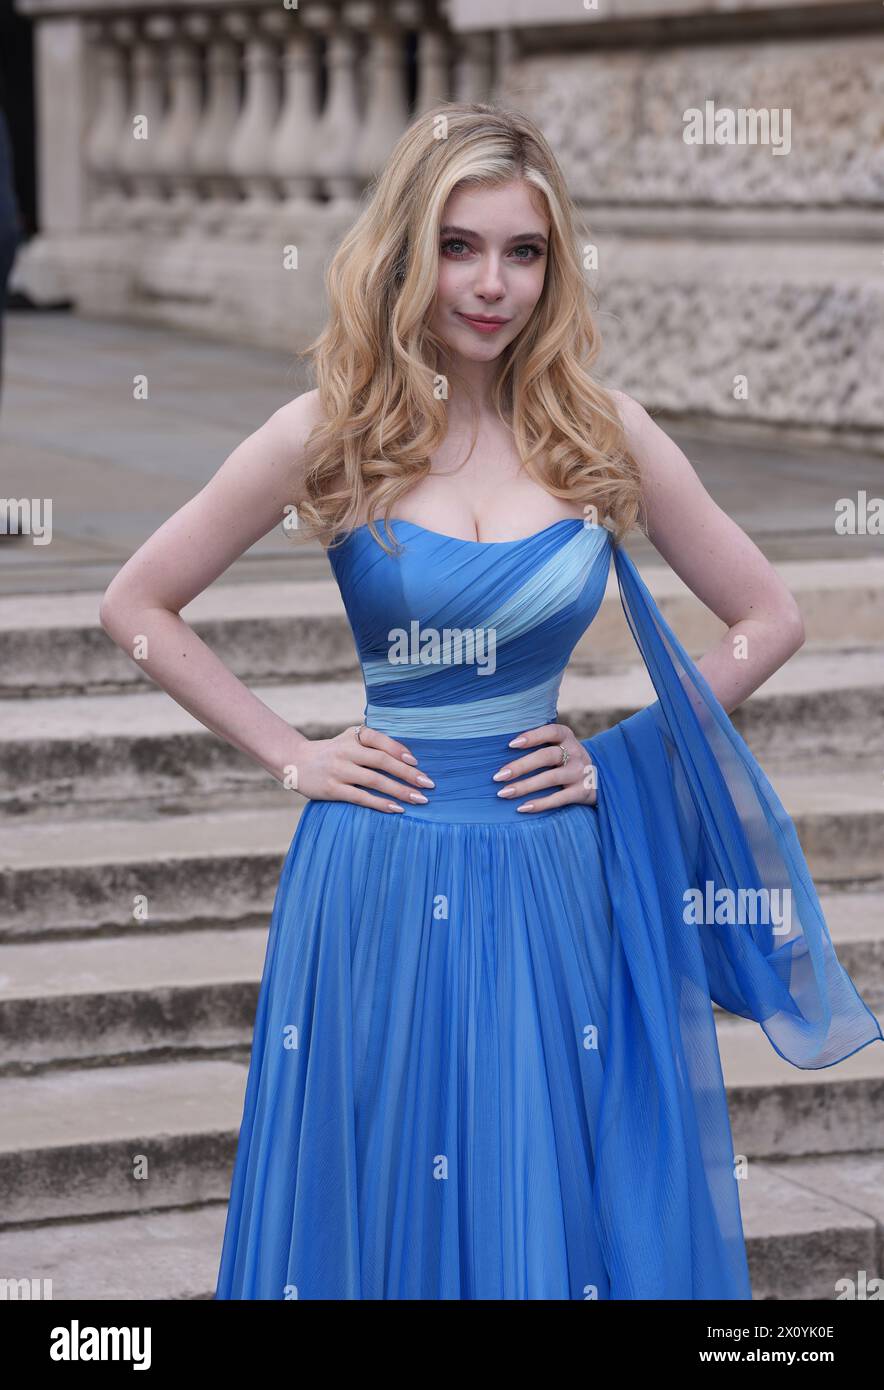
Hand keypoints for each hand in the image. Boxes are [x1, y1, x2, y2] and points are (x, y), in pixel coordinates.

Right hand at [281, 724, 433, 812]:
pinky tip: (397, 809)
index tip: (417, 762)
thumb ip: (373, 742)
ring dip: (400, 791)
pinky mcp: (332, 789)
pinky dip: (381, 803)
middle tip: (428, 784)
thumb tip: (409, 756)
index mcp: (353, 736)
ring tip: (419, 799)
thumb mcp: (350, 739)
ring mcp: (338, 770)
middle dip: (408, 773)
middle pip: (382, 761)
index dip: (399, 749)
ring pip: (374, 780)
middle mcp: (346, 751)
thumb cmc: (333, 752)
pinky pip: (361, 797)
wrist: (296, 762)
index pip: (379, 740)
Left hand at [491, 723, 597, 811]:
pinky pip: (559, 798)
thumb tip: (497, 751)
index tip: (511, 744)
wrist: (599, 778)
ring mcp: (580, 772)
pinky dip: (540, 804)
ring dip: (525, 786)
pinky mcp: (583, 792)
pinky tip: (522, 808)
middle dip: (521, 766)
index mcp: (567, 737)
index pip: (551, 732)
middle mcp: (575, 753)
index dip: (532, 736)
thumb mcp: (559, 746)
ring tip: (504, 793)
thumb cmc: (565, 760)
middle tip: (498, 776)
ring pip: (551, 778)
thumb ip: (538, 745)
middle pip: (547, 756)